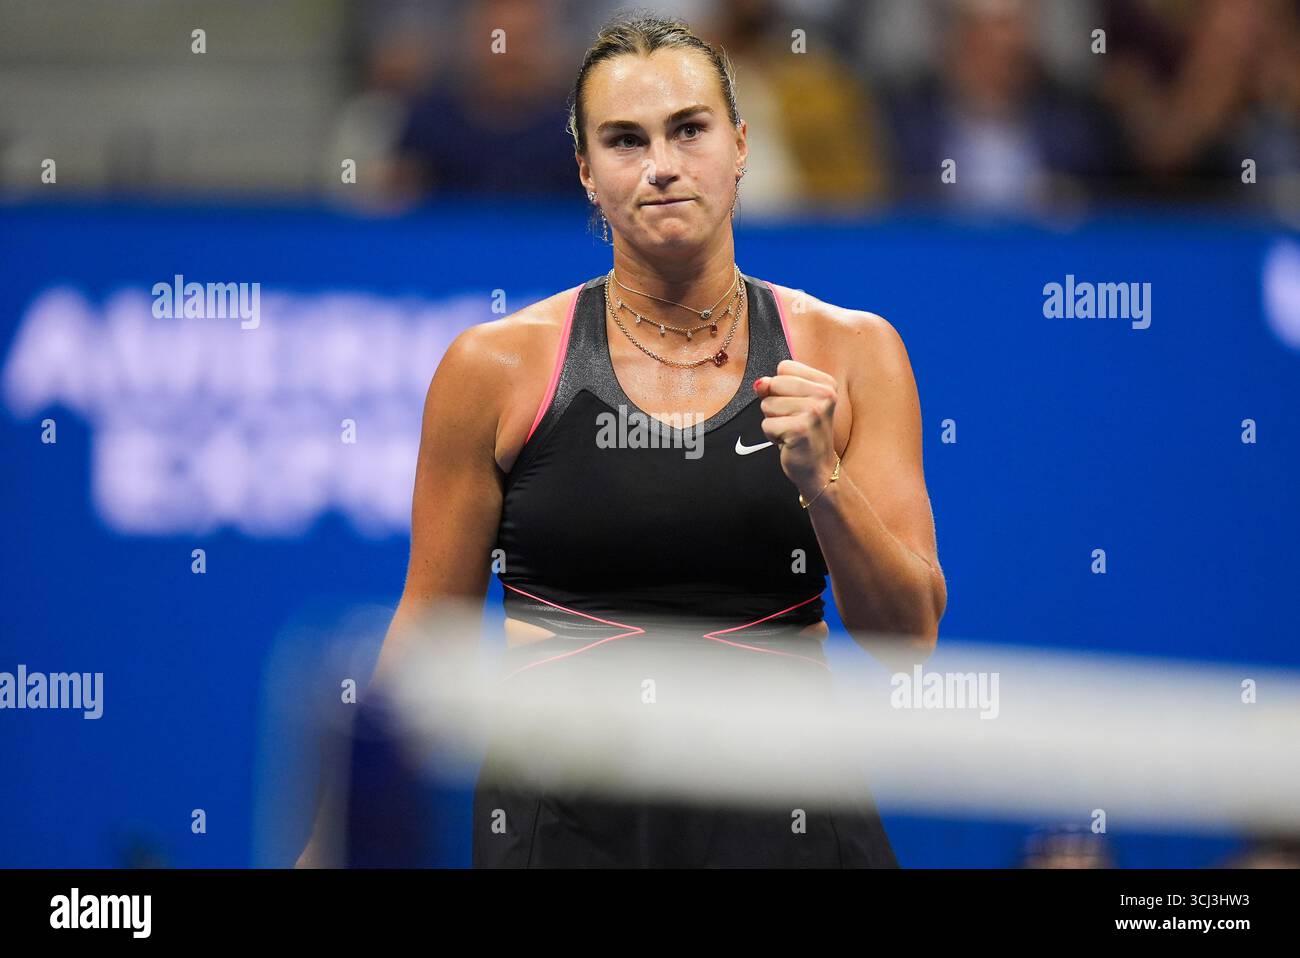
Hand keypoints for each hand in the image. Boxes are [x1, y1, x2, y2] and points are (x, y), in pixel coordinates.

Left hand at [753, 359, 839, 500]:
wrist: (818, 469)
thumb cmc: (804, 434)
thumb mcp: (792, 403)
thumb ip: (774, 387)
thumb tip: (760, 383)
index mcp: (826, 383)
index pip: (784, 367)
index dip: (781, 387)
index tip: (796, 404)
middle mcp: (824, 394)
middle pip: (773, 383)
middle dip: (774, 405)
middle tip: (793, 420)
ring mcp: (814, 412)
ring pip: (767, 405)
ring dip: (773, 421)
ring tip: (791, 431)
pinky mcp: (800, 429)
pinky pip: (766, 425)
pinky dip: (771, 436)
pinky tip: (788, 441)